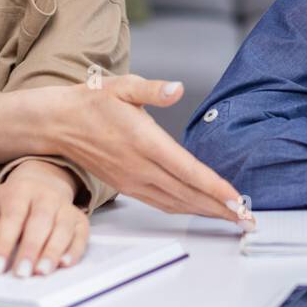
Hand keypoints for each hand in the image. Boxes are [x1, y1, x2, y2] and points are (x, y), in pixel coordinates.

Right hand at [0, 75, 254, 229]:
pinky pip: (162, 203)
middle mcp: (140, 167)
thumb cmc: (92, 102)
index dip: (215, 187)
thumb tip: (176, 89)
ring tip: (232, 219)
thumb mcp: (122, 86)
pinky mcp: (127, 186)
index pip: (187, 170)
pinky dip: (185, 209)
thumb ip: (152, 90)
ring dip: (206, 212)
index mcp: (144, 142)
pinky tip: (201, 210)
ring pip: (176, 203)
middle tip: (248, 220)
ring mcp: (133, 180)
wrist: (58, 124)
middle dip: (220, 208)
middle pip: (188, 194)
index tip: (237, 199)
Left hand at [0, 159, 86, 276]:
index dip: (3, 243)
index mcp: (18, 191)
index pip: (12, 217)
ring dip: (53, 251)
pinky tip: (65, 264)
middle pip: (40, 222)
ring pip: (62, 228)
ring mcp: (64, 207)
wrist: (42, 181)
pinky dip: (75, 249)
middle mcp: (44, 197)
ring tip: (41, 273)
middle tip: (21, 273)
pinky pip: (81, 234)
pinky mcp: (79, 218)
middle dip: (30, 248)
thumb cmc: (9, 201)